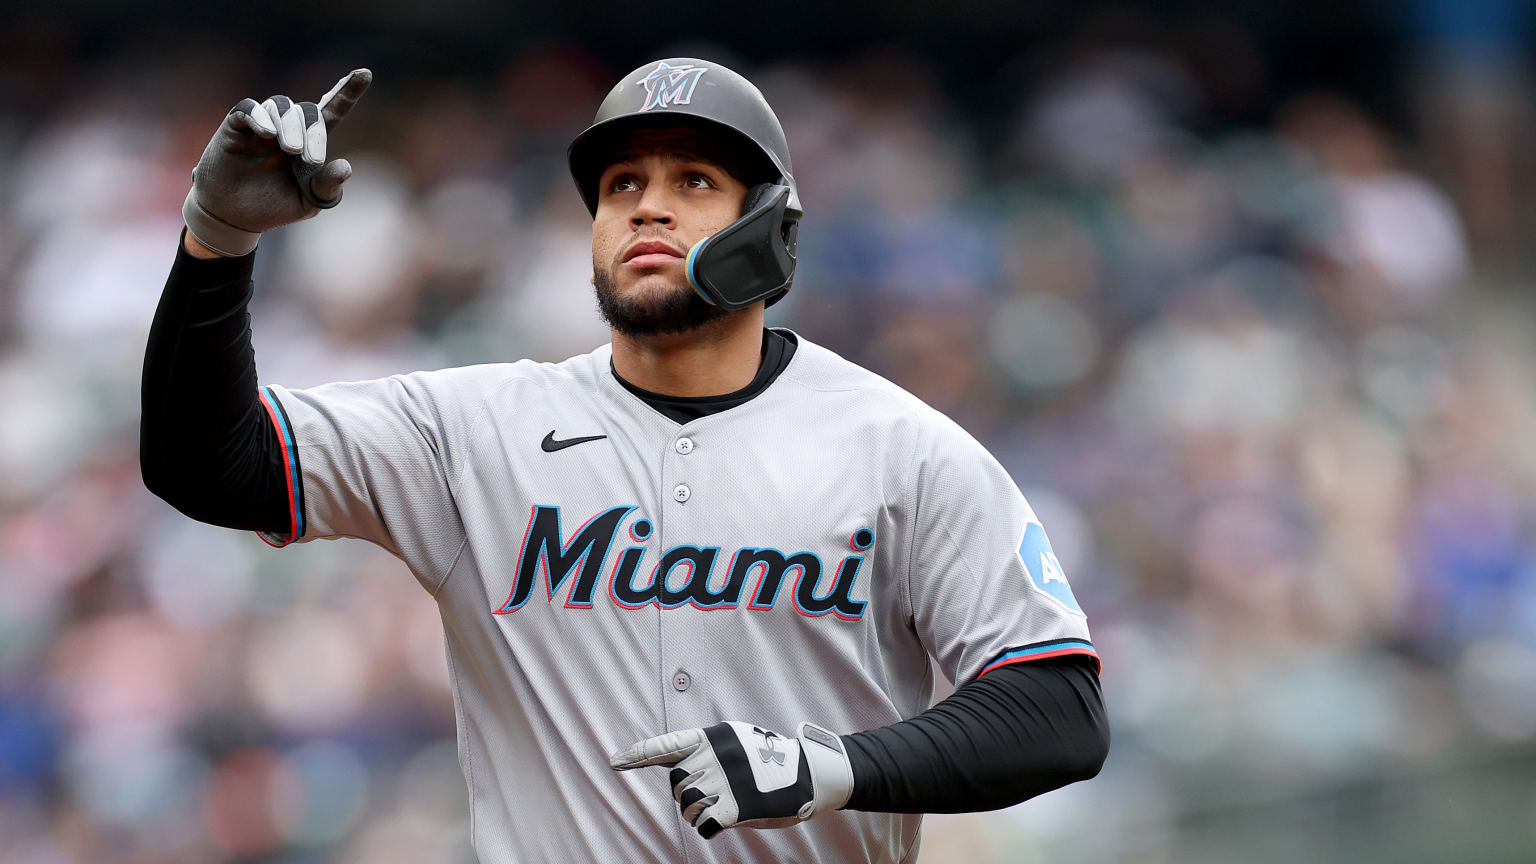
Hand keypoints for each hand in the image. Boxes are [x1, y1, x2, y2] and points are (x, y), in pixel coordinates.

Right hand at [183, 68, 371, 255]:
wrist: (236, 217)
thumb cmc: (275, 206)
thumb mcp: (309, 201)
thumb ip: (328, 186)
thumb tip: (346, 167)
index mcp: (310, 143)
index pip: (332, 111)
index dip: (347, 92)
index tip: (365, 73)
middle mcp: (288, 128)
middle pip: (308, 110)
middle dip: (314, 132)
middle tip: (309, 160)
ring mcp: (261, 125)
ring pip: (281, 105)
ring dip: (290, 125)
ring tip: (290, 149)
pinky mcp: (235, 127)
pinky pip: (248, 107)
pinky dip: (260, 116)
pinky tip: (268, 133)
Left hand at [611, 720, 852, 838]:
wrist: (809, 774)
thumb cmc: (771, 761)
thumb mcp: (738, 742)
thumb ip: (709, 751)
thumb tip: (682, 768)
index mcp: (713, 738)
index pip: (667, 745)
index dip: (639, 754)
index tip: (614, 762)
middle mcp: (714, 757)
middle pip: (676, 784)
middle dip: (685, 795)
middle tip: (708, 798)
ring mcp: (723, 781)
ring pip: (686, 805)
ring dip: (695, 814)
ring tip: (717, 809)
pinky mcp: (735, 806)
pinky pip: (703, 824)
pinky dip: (707, 828)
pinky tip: (721, 824)